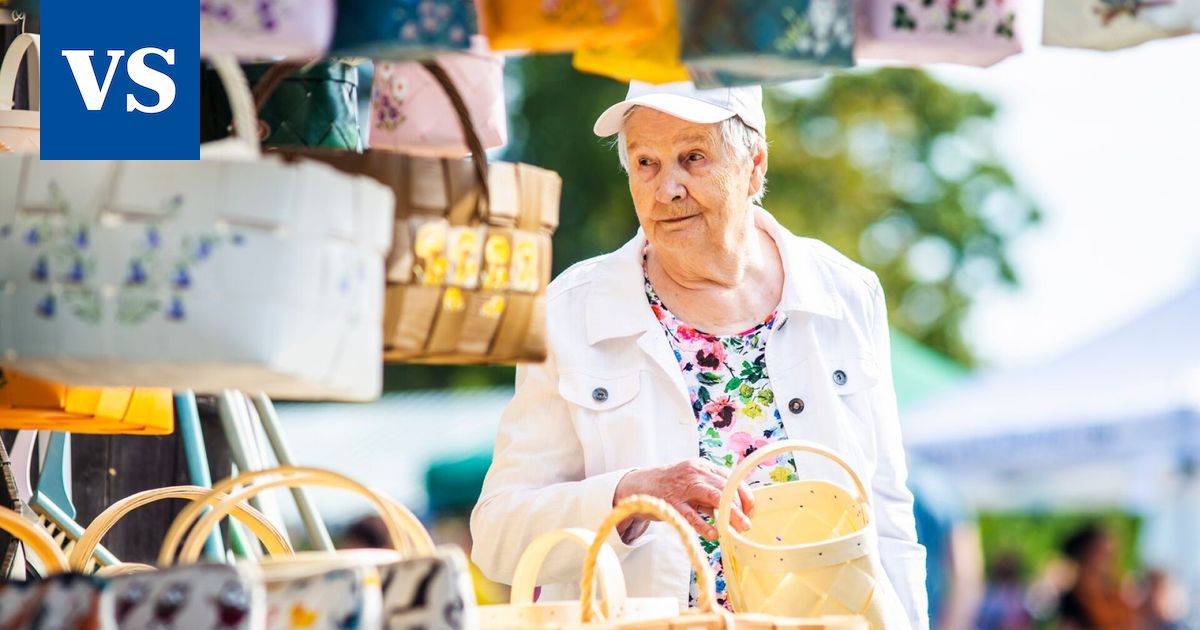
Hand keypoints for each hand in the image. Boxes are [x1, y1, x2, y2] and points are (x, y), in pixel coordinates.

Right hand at [613, 458, 754, 540]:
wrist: (638, 485)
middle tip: (748, 523)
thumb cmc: (670, 485)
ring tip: (740, 528)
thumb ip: (711, 491)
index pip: (731, 478)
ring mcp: (682, 487)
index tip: (750, 510)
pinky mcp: (671, 503)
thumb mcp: (692, 482)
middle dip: (740, 506)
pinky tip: (715, 534)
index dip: (744, 495)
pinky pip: (692, 516)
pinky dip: (705, 526)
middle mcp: (694, 473)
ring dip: (730, 514)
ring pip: (713, 497)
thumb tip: (737, 509)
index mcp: (702, 466)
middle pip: (725, 487)